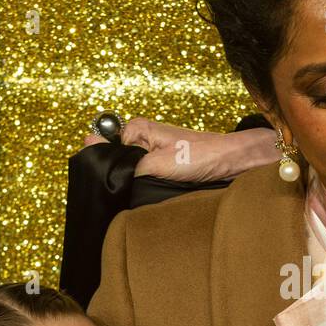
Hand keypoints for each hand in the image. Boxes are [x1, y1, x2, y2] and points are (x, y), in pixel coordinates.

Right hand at [83, 118, 275, 183]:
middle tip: (131, 191)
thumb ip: (125, 166)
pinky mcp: (162, 168)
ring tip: (145, 193)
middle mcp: (142, 139)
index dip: (107, 169)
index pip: (105, 151)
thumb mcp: (156, 164)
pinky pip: (145, 181)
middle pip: (117, 164)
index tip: (113, 184)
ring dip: (135, 187)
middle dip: (120, 179)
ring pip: (131, 175)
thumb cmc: (201, 156)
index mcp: (136, 129)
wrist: (233, 164)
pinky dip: (147, 190)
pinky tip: (153, 196)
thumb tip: (93, 154)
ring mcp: (152, 154)